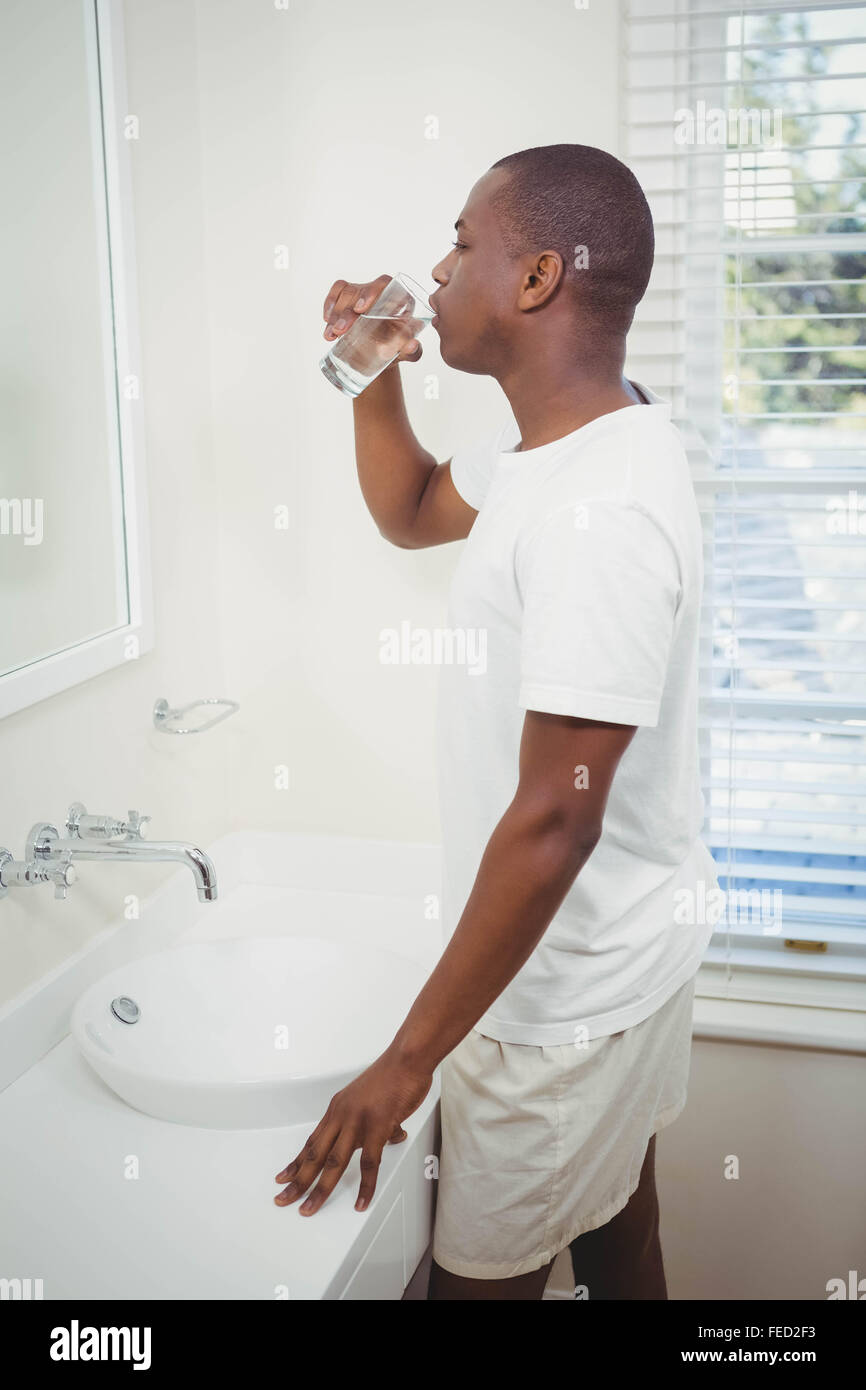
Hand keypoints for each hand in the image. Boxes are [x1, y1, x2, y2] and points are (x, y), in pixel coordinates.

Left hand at [274, 1047, 432, 1215]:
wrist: (407, 1058)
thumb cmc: (394, 1076)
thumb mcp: (372, 1100)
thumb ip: (375, 1123)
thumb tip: (389, 1138)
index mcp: (337, 1109)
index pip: (312, 1141)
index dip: (297, 1162)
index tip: (283, 1178)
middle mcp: (342, 1115)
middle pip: (315, 1154)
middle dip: (298, 1180)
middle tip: (283, 1199)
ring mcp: (358, 1121)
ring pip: (334, 1162)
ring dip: (320, 1188)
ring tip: (310, 1208)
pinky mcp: (378, 1125)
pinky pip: (369, 1162)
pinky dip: (365, 1185)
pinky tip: (361, 1201)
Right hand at [322, 274, 423, 362]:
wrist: (380, 354)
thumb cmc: (396, 349)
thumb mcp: (405, 353)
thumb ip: (413, 351)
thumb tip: (412, 346)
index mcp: (397, 299)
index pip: (385, 284)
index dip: (372, 292)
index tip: (360, 309)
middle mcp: (380, 292)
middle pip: (362, 290)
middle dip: (348, 310)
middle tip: (342, 330)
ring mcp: (363, 293)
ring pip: (347, 293)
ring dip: (336, 314)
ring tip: (332, 335)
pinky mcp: (348, 297)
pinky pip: (337, 291)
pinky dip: (329, 303)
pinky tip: (326, 320)